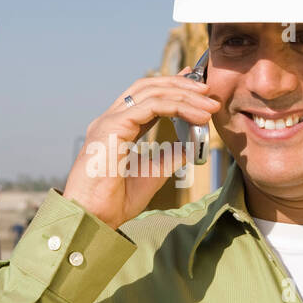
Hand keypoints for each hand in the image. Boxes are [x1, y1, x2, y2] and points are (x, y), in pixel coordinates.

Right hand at [62, 68, 220, 228]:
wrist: (94, 217)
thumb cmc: (115, 201)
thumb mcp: (153, 173)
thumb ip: (170, 155)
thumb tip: (192, 144)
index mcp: (116, 128)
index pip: (145, 97)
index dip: (171, 87)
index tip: (196, 88)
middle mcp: (110, 119)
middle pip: (147, 87)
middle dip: (180, 85)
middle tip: (207, 90)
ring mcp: (109, 121)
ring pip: (151, 93)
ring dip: (184, 95)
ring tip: (208, 106)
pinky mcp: (112, 126)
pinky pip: (150, 106)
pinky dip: (177, 106)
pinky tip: (196, 116)